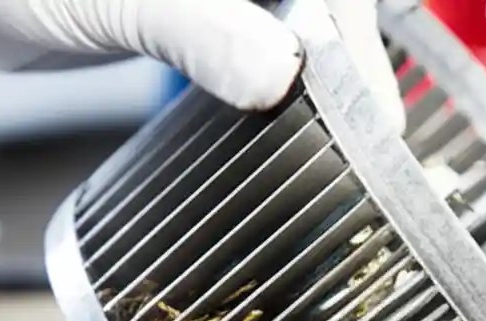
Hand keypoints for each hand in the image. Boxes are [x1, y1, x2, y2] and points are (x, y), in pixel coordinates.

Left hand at [0, 0, 404, 127]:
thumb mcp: (109, 1)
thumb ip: (200, 29)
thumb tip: (282, 75)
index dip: (357, 41)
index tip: (376, 110)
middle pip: (320, 12)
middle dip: (351, 64)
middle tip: (371, 141)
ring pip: (295, 27)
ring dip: (324, 79)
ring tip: (346, 141)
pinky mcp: (191, 14)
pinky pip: (258, 43)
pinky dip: (280, 84)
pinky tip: (290, 122)